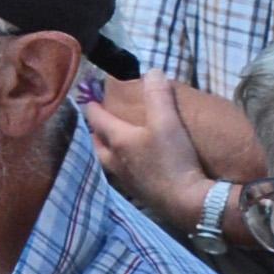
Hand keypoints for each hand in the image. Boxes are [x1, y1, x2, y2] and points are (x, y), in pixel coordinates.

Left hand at [81, 78, 206, 229]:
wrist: (188, 202)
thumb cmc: (173, 159)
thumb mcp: (168, 121)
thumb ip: (158, 95)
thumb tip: (151, 71)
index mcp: (117, 141)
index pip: (96, 118)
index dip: (91, 104)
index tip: (86, 95)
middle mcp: (115, 161)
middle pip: (97, 142)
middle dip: (96, 129)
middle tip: (99, 119)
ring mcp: (125, 179)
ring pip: (107, 159)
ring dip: (106, 148)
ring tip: (113, 140)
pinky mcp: (138, 192)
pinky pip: (121, 173)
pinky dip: (121, 163)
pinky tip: (134, 163)